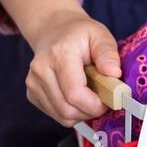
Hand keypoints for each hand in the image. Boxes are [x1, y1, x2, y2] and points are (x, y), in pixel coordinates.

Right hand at [24, 9, 120, 125]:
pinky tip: (78, 96)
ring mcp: (33, 83)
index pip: (74, 93)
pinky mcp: (32, 93)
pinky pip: (56, 114)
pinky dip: (72, 112)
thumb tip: (114, 73)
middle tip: (104, 99)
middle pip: (67, 109)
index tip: (110, 100)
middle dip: (91, 111)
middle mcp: (41, 70)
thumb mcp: (100, 35)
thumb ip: (108, 54)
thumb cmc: (79, 34)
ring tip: (92, 95)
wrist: (54, 31)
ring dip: (82, 113)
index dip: (95, 104)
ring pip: (62, 116)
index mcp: (59, 55)